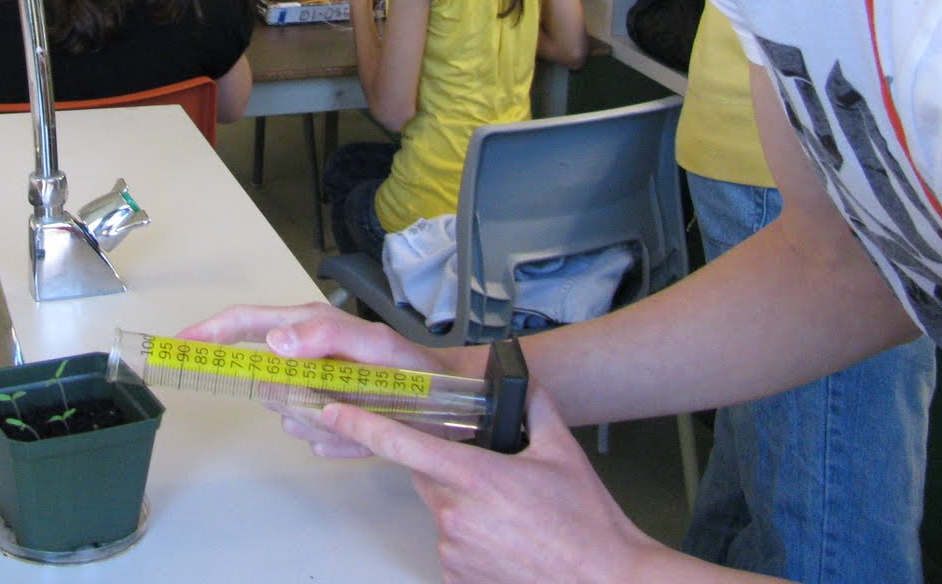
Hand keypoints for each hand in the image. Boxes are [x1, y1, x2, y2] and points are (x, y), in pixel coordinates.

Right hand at [178, 303, 487, 455]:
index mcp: (304, 327)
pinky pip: (310, 436)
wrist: (447, 399)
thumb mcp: (372, 344)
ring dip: (317, 420)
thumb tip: (271, 342)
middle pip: (261, 378)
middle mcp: (299, 354)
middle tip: (328, 400)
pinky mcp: (322, 417)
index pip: (243, 323)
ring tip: (356, 414)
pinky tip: (361, 427)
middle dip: (289, 395)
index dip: (209, 332)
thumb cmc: (411, 364)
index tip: (180, 344)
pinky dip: (335, 437)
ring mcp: (308, 387)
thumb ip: (323, 336)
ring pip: (284, 413)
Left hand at [319, 381, 669, 583]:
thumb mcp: (563, 453)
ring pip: (442, 513)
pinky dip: (472, 540)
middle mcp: (455, 514)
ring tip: (512, 520)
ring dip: (465, 509)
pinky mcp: (456, 578)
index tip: (333, 409)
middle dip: (450, 472)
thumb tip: (521, 377)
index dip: (361, 424)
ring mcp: (453, 551)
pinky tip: (507, 543)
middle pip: (428, 477)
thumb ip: (535, 406)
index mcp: (474, 476)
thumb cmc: (587, 526)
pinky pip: (452, 547)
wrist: (608, 583)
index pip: (401, 443)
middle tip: (495, 482)